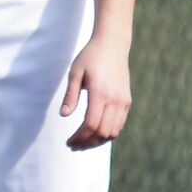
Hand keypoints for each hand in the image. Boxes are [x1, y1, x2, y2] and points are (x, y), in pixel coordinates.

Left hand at [61, 33, 131, 150]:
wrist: (112, 45)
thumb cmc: (90, 57)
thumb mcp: (75, 73)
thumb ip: (71, 95)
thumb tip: (64, 115)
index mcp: (101, 92)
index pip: (91, 124)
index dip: (79, 137)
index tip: (69, 142)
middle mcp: (115, 99)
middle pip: (102, 132)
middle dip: (87, 143)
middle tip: (73, 146)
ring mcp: (124, 101)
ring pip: (113, 132)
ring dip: (98, 141)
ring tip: (82, 143)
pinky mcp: (127, 101)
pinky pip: (119, 125)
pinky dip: (107, 134)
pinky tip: (94, 134)